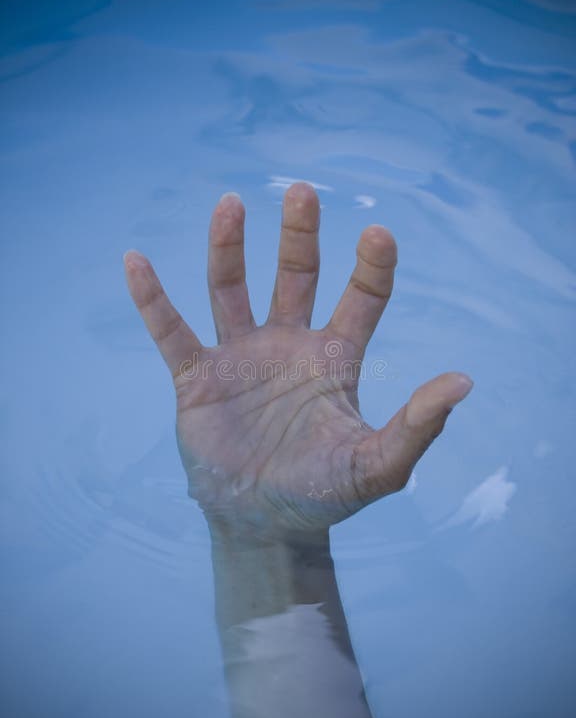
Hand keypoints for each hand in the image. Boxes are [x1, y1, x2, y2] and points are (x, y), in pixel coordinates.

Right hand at [124, 182, 471, 535]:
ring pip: (232, 289)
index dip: (372, 265)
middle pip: (297, 275)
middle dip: (299, 235)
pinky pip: (171, 331)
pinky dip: (153, 299)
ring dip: (229, 247)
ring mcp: (240, 357)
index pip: (362, 297)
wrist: (263, 526)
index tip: (378, 234)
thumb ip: (417, 427)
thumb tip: (465, 381)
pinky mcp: (196, 378)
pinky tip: (136, 261)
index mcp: (335, 358)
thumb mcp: (377, 466)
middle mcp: (288, 345)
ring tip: (231, 203)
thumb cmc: (324, 495)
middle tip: (302, 191)